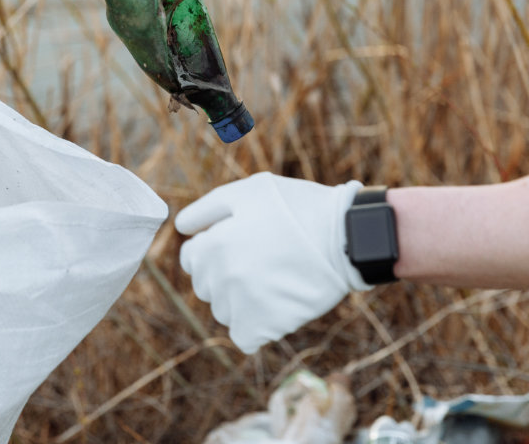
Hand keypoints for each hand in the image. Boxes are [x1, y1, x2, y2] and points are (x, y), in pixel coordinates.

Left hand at [175, 173, 370, 353]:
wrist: (346, 236)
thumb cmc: (298, 207)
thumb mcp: (249, 191)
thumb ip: (207, 209)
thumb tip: (182, 229)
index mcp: (214, 244)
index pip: (192, 259)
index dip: (215, 250)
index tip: (241, 244)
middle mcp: (222, 277)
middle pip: (206, 288)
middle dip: (225, 275)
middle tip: (261, 261)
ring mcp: (242, 304)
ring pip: (224, 312)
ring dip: (240, 302)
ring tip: (272, 280)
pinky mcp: (264, 326)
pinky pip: (244, 337)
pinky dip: (255, 327)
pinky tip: (275, 306)